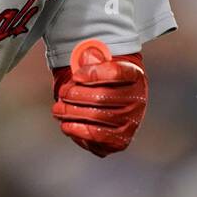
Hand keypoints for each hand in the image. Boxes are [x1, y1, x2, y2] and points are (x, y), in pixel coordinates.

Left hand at [52, 41, 147, 156]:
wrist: (113, 103)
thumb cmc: (104, 81)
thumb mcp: (100, 64)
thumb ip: (93, 59)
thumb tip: (86, 57)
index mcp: (134, 75)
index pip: (115, 73)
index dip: (92, 74)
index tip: (75, 76)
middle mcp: (137, 99)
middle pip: (102, 96)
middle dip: (76, 95)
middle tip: (63, 93)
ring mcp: (131, 121)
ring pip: (97, 116)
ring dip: (72, 113)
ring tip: (58, 109)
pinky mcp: (121, 140)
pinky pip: (99, 137)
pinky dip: (79, 131)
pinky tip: (66, 125)